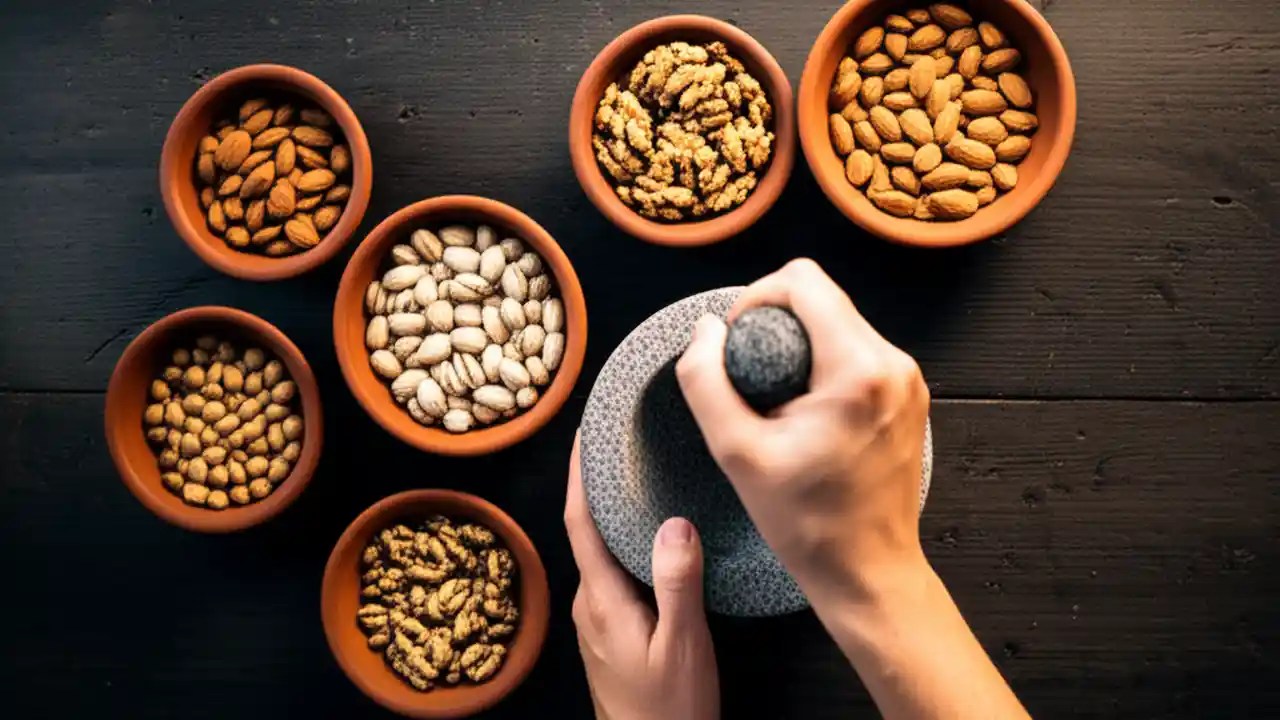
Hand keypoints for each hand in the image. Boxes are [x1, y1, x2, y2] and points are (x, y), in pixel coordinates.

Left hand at [563, 435, 719, 719]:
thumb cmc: (669, 708)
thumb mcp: (682, 644)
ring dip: (615, 511)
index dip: (578, 472)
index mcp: (600, 598)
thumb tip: (674, 520)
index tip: (584, 429)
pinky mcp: (613, 629)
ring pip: (604, 550)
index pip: (579, 521)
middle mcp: (590, 602)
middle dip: (600, 481)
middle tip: (622, 436)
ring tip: (641, 471)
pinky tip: (654, 531)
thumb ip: (678, 584)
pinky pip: (616, 569)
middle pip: (588, 529)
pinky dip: (628, 540)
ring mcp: (599, 617)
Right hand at [676, 259, 930, 608]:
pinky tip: (804, 416)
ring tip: (778, 405)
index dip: (755, 299)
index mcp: (858, 370)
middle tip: (752, 383)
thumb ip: (706, 380)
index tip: (736, 348)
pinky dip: (822, 367)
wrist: (867, 571)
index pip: (802, 280)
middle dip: (775, 327)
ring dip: (798, 349)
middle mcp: (893, 364)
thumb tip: (705, 330)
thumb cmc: (808, 524)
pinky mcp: (908, 394)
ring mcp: (908, 378)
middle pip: (820, 298)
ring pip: (837, 323)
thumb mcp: (735, 451)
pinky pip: (855, 351)